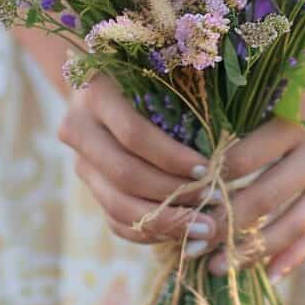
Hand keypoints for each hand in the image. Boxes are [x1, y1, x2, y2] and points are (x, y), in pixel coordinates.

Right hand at [59, 74, 217, 247]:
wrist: (102, 84)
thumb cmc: (148, 73)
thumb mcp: (161, 71)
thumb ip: (184, 93)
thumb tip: (226, 139)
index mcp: (95, 94)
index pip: (134, 135)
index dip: (172, 157)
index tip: (210, 169)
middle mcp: (78, 129)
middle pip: (124, 175)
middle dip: (173, 194)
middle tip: (214, 202)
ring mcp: (80, 162)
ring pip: (117, 205)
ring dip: (165, 222)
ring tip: (204, 227)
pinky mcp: (89, 187)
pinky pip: (115, 221)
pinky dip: (150, 232)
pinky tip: (182, 232)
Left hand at [208, 40, 304, 282]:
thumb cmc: (301, 60)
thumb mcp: (270, 71)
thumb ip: (234, 103)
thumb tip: (185, 141)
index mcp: (301, 115)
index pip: (245, 160)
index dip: (210, 182)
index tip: (177, 198)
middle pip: (266, 197)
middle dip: (225, 225)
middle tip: (188, 246)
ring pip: (294, 222)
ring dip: (254, 250)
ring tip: (218, 269)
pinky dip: (295, 254)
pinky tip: (269, 275)